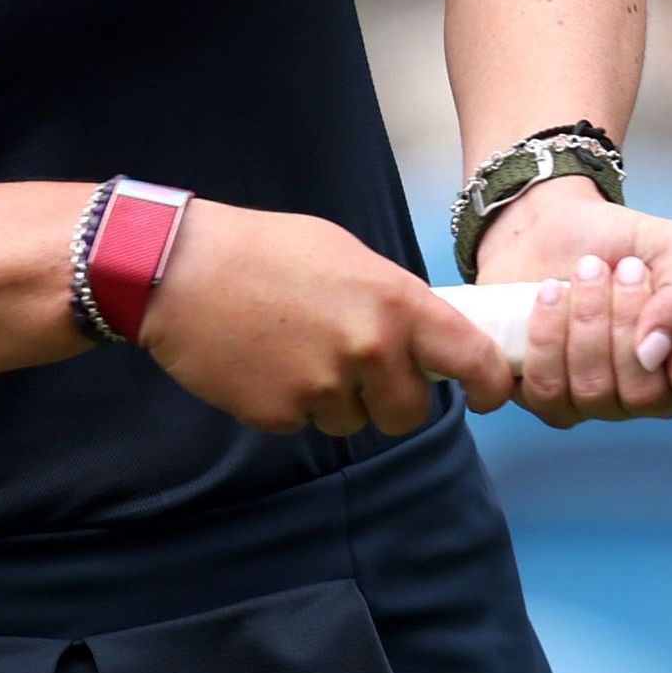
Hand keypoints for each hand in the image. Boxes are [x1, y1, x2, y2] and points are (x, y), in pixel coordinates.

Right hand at [138, 201, 511, 437]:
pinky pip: (305, 422)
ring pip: (353, 420)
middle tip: (355, 366)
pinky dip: (290, 401)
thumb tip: (424, 337)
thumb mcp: (347, 255)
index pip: (471, 359)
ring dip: (333, 399)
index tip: (491, 395)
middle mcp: (369, 349)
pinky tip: (264, 362)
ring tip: (293, 350)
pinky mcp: (281, 414)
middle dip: (388, 399)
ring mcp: (324, 387)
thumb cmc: (264, 250)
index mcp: (394, 302)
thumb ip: (392, 301)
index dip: (491, 384)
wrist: (179, 270)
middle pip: (408, 412)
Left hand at [468, 184, 671, 424]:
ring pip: (594, 391)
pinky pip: (546, 390)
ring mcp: (597, 400)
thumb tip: (655, 352)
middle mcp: (648, 392)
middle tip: (624, 269)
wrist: (551, 227)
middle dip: (628, 323)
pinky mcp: (546, 396)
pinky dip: (547, 335)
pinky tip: (550, 294)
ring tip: (587, 271)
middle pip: (645, 396)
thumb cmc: (623, 242)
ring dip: (588, 321)